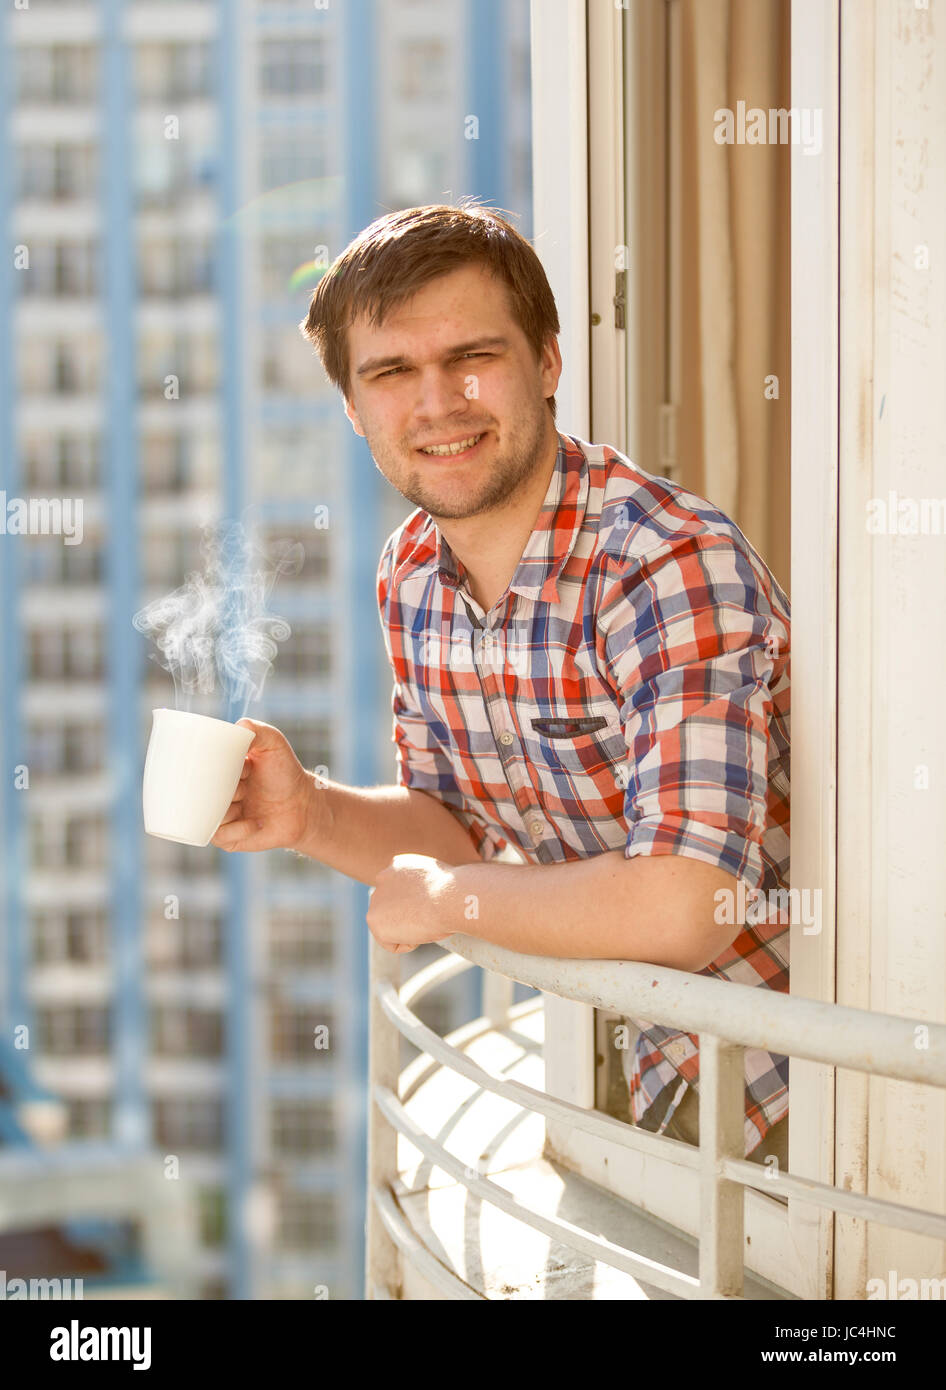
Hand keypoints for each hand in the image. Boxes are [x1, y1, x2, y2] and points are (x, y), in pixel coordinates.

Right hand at [211, 718, 315, 853]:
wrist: (303, 807)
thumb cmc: (287, 774)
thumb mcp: (274, 744)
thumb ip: (258, 730)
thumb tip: (238, 725)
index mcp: (218, 772)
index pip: (199, 769)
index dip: (217, 768)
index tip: (244, 767)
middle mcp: (215, 794)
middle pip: (199, 792)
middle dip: (223, 789)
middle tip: (245, 786)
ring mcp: (220, 816)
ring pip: (206, 813)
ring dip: (227, 808)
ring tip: (247, 800)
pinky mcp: (228, 838)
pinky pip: (219, 835)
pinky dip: (238, 828)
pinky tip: (255, 822)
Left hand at [366, 853, 457, 953]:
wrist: (450, 897)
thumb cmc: (455, 892)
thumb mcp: (440, 880)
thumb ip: (425, 887)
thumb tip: (431, 901)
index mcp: (399, 864)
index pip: (402, 893)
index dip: (420, 905)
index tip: (434, 907)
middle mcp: (383, 877)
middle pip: (393, 910)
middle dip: (409, 918)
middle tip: (430, 917)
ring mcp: (376, 898)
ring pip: (391, 927)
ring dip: (409, 930)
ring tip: (426, 922)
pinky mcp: (373, 919)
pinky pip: (391, 944)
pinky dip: (408, 944)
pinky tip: (420, 930)